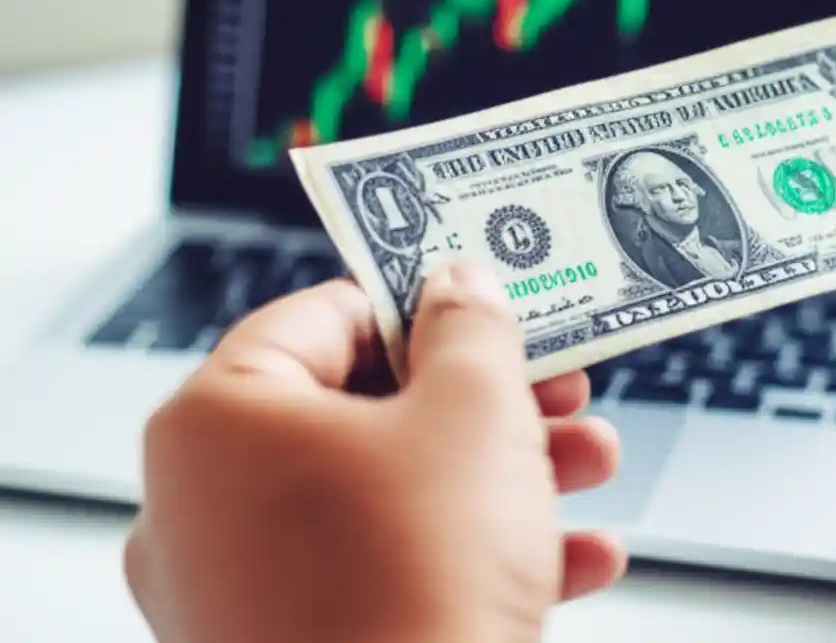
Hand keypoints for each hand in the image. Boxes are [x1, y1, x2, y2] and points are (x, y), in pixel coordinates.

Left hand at [124, 261, 625, 642]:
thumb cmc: (415, 585)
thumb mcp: (473, 416)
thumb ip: (471, 330)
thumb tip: (461, 288)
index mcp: (219, 420)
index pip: (325, 318)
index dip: (423, 301)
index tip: (488, 303)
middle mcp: (206, 503)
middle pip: (369, 413)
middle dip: (489, 402)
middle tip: (557, 389)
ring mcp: (240, 588)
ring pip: (390, 497)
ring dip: (504, 478)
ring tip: (589, 468)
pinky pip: (387, 574)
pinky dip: (475, 557)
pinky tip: (578, 556)